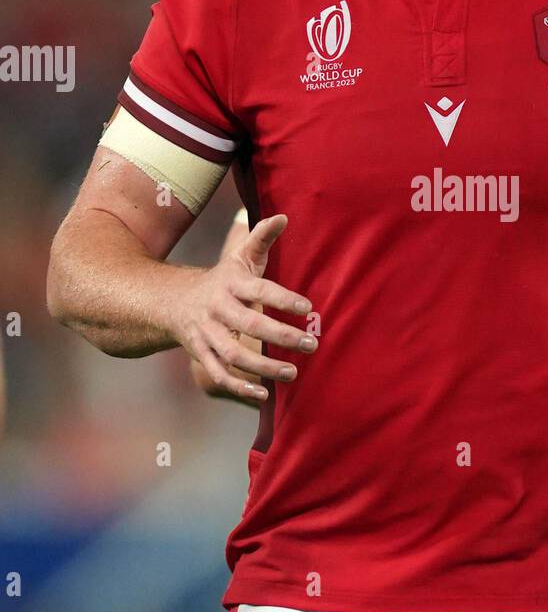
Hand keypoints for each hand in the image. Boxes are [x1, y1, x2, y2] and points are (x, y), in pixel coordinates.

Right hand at [170, 214, 314, 402]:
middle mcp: (217, 309)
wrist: (173, 302)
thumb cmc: (222, 280)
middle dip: (281, 336)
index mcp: (231, 283)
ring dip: (264, 367)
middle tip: (311, 344)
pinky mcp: (200, 353)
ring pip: (233, 354)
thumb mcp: (239, 257)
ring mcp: (207, 333)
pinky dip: (239, 386)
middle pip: (249, 325)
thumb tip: (284, 216)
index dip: (282, 298)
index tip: (308, 307)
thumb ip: (262, 239)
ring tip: (293, 372)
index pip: (259, 290)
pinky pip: (218, 373)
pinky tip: (264, 394)